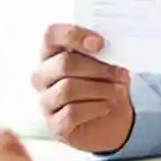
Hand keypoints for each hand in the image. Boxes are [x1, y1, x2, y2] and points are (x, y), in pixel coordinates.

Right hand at [31, 23, 133, 152]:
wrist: (112, 118)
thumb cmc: (104, 83)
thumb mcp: (107, 62)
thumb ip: (103, 50)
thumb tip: (110, 46)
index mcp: (52, 53)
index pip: (51, 35)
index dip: (74, 35)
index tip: (100, 43)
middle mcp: (43, 76)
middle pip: (64, 63)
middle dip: (96, 68)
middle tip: (118, 72)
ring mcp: (46, 101)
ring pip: (68, 88)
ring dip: (99, 88)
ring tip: (115, 91)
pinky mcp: (54, 125)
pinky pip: (71, 112)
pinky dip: (95, 107)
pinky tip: (106, 106)